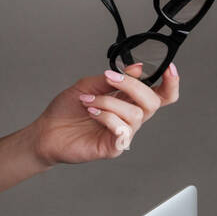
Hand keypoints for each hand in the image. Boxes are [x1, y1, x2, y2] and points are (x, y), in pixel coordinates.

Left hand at [30, 61, 179, 166]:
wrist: (46, 131)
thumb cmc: (66, 110)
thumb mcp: (88, 85)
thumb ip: (113, 79)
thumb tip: (137, 68)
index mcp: (127, 102)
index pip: (158, 95)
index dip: (170, 83)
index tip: (170, 69)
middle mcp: (128, 118)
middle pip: (152, 102)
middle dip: (133, 86)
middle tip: (110, 79)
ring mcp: (123, 133)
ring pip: (135, 114)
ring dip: (108, 102)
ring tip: (88, 101)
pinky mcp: (114, 147)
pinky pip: (121, 130)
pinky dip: (106, 117)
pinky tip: (92, 113)